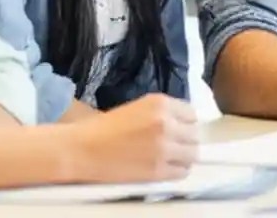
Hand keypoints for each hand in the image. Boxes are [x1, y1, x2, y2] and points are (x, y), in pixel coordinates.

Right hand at [67, 94, 199, 182]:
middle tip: (174, 146)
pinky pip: (182, 171)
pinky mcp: (158, 170)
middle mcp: (166, 123)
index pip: (192, 114)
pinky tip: (166, 168)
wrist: (82, 149)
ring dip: (184, 156)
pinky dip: (178, 171)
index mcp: (160, 104)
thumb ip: (162, 113)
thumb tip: (183, 124)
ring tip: (171, 158)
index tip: (178, 130)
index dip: (185, 123)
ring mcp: (164, 148)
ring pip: (192, 154)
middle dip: (186, 140)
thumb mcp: (139, 107)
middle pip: (194, 135)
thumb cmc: (104, 128)